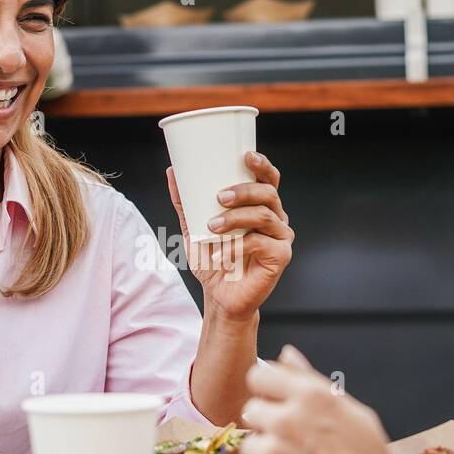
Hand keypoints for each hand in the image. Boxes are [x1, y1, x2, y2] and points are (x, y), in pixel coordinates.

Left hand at [167, 150, 293, 321]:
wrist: (220, 297)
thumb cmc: (212, 261)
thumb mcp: (193, 228)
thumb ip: (185, 202)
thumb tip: (171, 171)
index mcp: (260, 206)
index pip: (268, 178)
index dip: (261, 164)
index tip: (245, 155)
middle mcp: (275, 218)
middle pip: (268, 193)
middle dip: (244, 190)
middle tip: (220, 196)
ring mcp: (281, 237)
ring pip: (264, 215)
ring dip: (236, 218)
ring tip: (212, 226)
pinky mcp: (281, 256)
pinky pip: (260, 243)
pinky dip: (236, 247)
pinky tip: (220, 254)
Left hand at [238, 346, 426, 453]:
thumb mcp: (354, 413)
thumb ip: (312, 381)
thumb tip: (286, 354)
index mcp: (310, 396)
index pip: (259, 375)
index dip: (269, 390)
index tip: (278, 403)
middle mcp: (285, 420)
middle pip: (252, 410)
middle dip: (269, 424)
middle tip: (297, 444)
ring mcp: (270, 453)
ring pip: (251, 445)